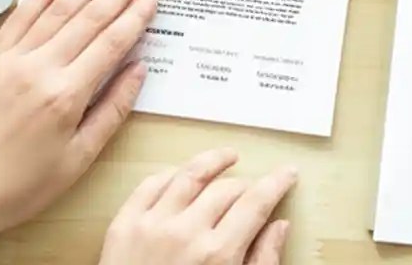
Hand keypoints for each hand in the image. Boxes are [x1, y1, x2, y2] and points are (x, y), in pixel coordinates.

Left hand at [0, 0, 156, 244]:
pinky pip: (20, 17)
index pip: (111, 42)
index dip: (135, 15)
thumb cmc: (22, 184)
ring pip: (57, 10)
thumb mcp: (81, 157)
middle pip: (88, 18)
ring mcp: (13, 60)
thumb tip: (138, 71)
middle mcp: (39, 69)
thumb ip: (113, 109)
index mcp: (65, 96)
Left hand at [100, 149, 296, 264]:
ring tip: (227, 157)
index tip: (286, 174)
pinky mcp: (124, 225)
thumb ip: (262, 262)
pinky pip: (151, 184)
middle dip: (247, 183)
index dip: (276, 183)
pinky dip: (171, 174)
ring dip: (213, 161)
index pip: (256, 202)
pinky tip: (182, 174)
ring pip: (189, 174)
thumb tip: (279, 227)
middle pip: (227, 188)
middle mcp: (186, 233)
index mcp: (218, 255)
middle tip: (255, 187)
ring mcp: (152, 225)